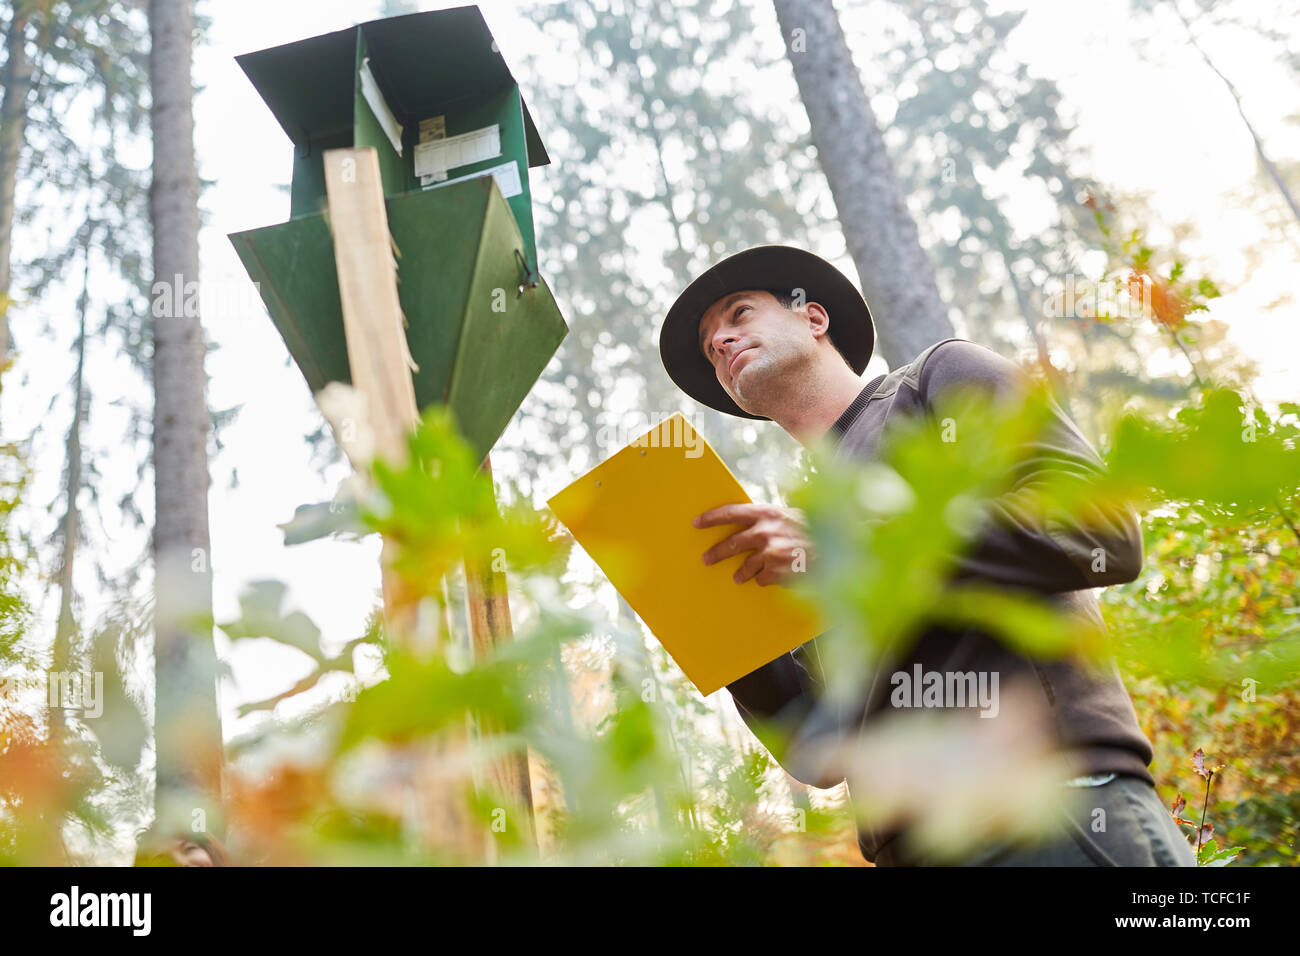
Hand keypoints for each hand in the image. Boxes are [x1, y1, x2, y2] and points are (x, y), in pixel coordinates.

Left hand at [694, 502, 811, 586]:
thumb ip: (768, 521)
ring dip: (742, 573)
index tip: (697, 522)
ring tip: (740, 577)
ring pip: (745, 567)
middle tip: (706, 559)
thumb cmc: (813, 532)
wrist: (837, 549)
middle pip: (731, 544)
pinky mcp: (775, 572)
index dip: (712, 518)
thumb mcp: (790, 517)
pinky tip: (777, 576)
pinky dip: (767, 579)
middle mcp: (766, 532)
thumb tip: (746, 526)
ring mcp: (770, 553)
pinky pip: (762, 579)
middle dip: (716, 553)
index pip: (731, 513)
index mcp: (767, 513)